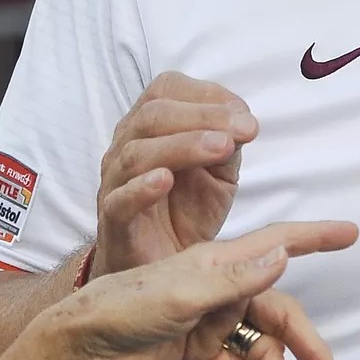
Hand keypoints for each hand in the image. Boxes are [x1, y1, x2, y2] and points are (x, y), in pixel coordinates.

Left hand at [59, 219, 356, 359]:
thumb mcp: (179, 293)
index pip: (277, 244)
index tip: (352, 234)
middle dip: (306, 352)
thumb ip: (233, 279)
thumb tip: (282, 254)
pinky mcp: (195, 348)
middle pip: (278, 318)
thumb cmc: (122, 308)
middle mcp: (219, 288)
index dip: (315, 238)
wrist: (77, 349)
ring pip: (256, 351)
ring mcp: (208, 319)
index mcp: (218, 263)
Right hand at [95, 74, 257, 278]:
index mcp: (150, 127)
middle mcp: (127, 147)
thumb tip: (243, 122)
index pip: (167, 90)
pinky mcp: (114, 221)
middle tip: (245, 128)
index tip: (244, 112)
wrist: (164, 269)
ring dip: (183, 145)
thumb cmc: (186, 212)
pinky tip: (166, 180)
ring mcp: (116, 183)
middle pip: (153, 115)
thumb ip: (228, 146)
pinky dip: (141, 187)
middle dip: (204, 116)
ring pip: (137, 153)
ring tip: (222, 147)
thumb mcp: (219, 174)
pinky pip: (119, 199)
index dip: (206, 95)